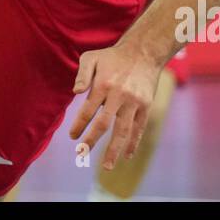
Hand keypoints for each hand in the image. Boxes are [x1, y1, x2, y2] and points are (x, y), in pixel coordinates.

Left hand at [69, 41, 161, 169]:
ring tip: (107, 167)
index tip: (72, 137)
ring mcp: (134, 102)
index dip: (79, 125)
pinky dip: (133, 143)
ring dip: (114, 150)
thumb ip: (81, 74)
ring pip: (123, 130)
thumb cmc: (113, 57)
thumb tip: (75, 92)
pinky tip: (126, 155)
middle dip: (92, 141)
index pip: (87, 110)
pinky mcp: (146, 106)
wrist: (144, 52)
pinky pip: (139, 128)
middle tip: (81, 154)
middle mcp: (119, 95)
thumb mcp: (92, 57)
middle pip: (104, 123)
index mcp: (103, 84)